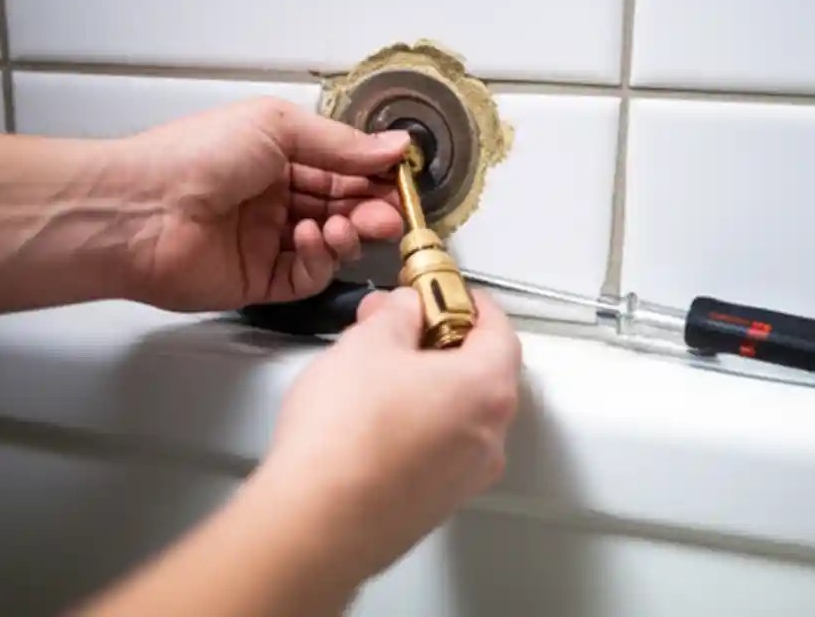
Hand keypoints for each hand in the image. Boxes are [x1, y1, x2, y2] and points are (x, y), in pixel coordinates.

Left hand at [112, 97, 409, 310]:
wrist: (139, 210)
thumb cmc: (192, 156)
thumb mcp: (276, 127)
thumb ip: (340, 143)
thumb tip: (392, 145)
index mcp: (274, 155)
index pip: (339, 167)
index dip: (372, 174)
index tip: (401, 179)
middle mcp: (271, 197)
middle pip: (341, 207)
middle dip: (370, 209)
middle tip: (392, 213)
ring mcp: (265, 240)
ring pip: (329, 244)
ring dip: (348, 234)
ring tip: (349, 226)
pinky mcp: (258, 280)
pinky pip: (306, 275)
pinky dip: (319, 261)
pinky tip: (313, 240)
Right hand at [255, 288, 522, 578]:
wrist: (316, 523)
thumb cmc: (345, 433)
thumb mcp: (366, 344)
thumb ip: (397, 316)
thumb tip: (408, 309)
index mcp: (487, 388)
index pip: (499, 330)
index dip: (469, 302)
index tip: (442, 291)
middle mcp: (490, 437)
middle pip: (480, 374)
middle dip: (439, 343)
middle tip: (398, 324)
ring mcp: (465, 478)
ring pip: (457, 415)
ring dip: (425, 386)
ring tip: (373, 371)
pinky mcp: (434, 506)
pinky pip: (437, 452)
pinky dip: (415, 426)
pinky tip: (370, 420)